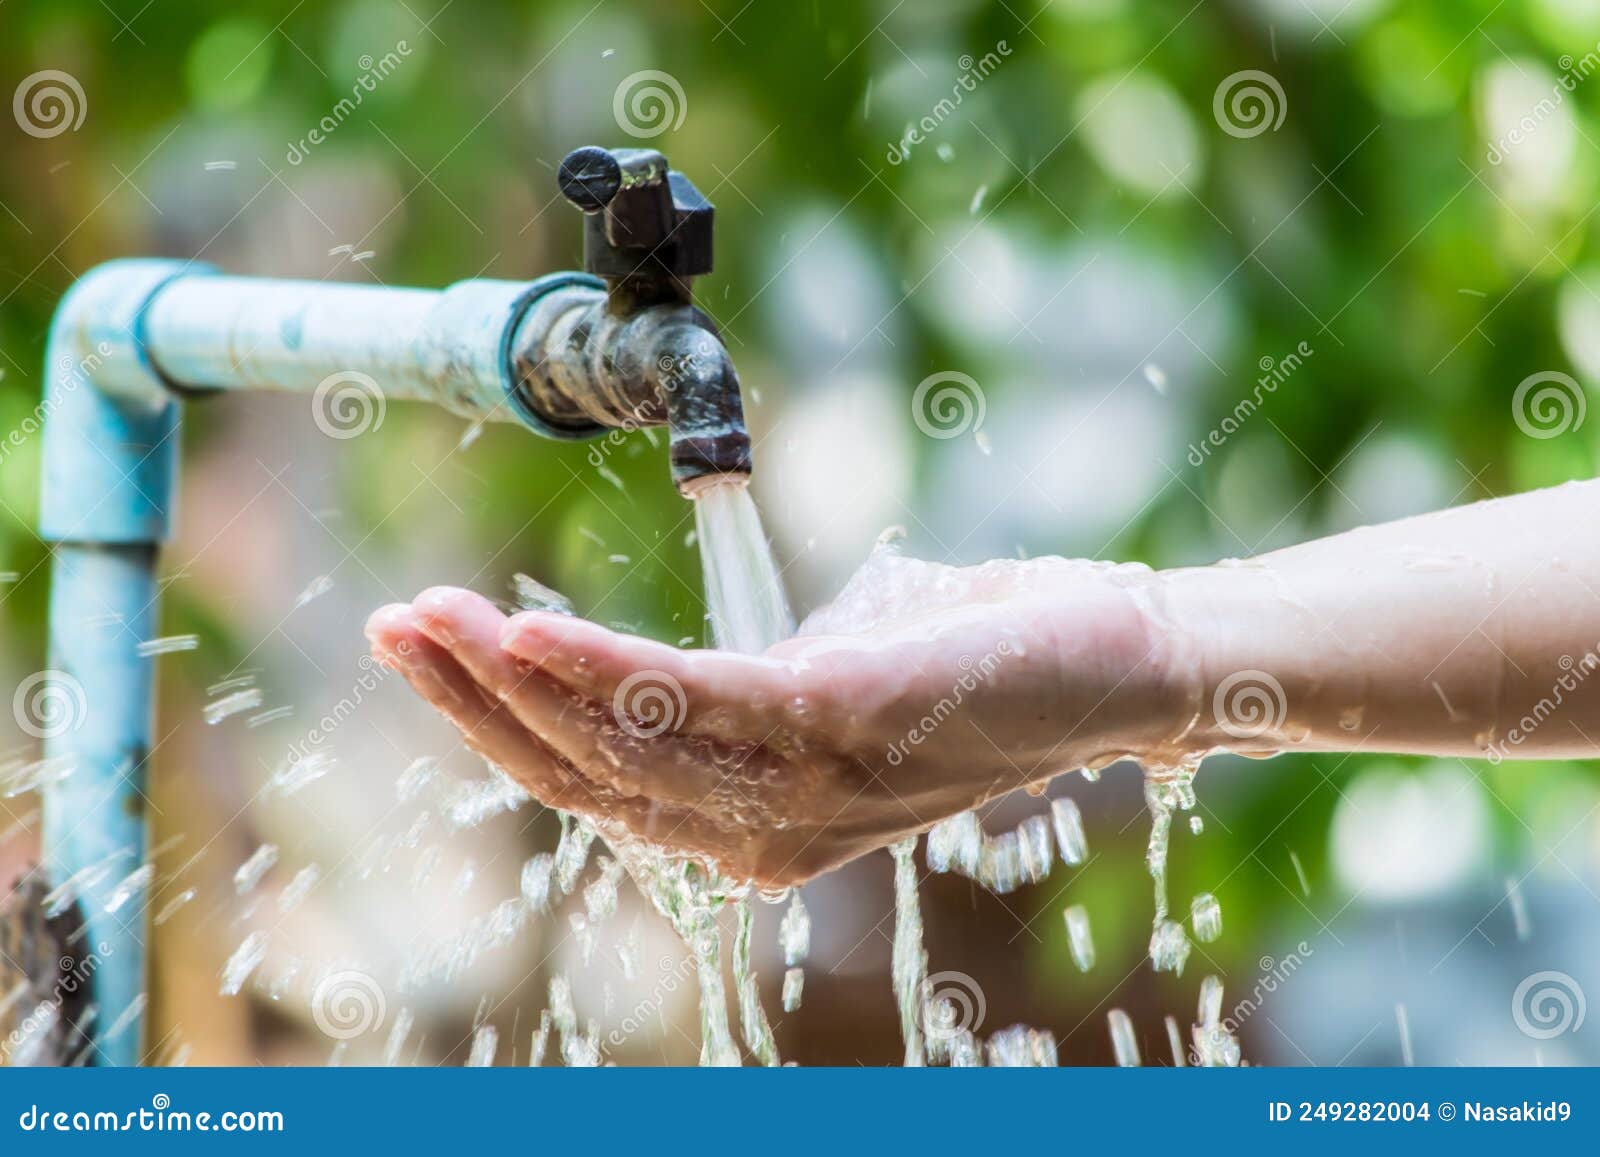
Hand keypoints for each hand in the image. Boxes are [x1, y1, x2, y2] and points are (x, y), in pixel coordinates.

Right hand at [365, 554, 1192, 885]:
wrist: (1117, 656)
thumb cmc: (972, 656)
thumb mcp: (835, 671)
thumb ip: (756, 675)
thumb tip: (703, 641)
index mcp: (761, 820)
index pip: (599, 783)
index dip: (501, 721)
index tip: (434, 644)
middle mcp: (771, 830)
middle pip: (587, 777)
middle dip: (476, 704)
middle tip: (394, 626)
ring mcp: (805, 785)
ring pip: (621, 746)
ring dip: (512, 680)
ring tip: (432, 617)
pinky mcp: (839, 718)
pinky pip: (694, 701)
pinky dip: (600, 669)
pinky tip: (527, 632)